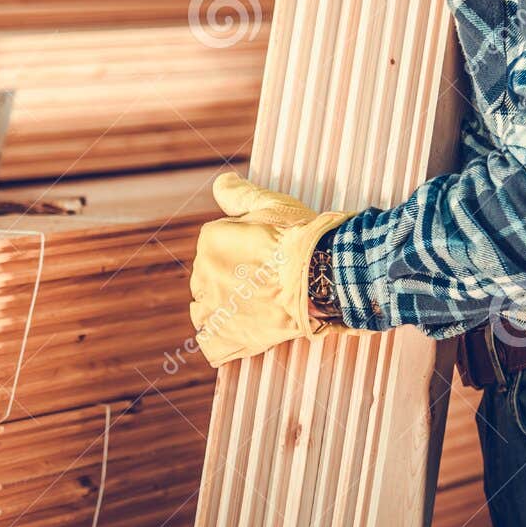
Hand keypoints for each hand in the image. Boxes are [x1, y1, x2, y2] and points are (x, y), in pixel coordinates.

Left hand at [189, 172, 354, 366]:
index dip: (238, 255)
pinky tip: (238, 335)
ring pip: (205, 311)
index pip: (214, 250)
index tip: (261, 258)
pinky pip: (211, 343)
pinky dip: (220, 341)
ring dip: (223, 310)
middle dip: (230, 283)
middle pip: (209, 280)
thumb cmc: (300, 237)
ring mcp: (214, 307)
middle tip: (262, 284)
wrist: (322, 273)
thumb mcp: (270, 203)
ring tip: (251, 309)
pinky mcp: (228, 335)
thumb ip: (238, 193)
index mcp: (210, 241)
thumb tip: (221, 183)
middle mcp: (203, 273)